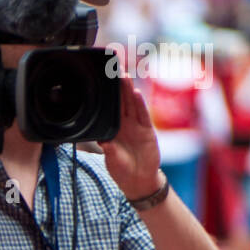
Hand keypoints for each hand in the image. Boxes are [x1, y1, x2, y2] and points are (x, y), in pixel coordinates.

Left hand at [98, 75, 161, 200]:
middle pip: (120, 100)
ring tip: (123, 75)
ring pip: (131, 104)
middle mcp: (124, 124)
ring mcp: (136, 126)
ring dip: (127, 90)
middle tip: (113, 67)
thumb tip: (102, 141)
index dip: (107, 94)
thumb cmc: (123, 170)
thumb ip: (108, 150)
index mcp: (112, 129)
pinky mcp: (147, 131)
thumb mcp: (111, 160)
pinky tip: (136, 94)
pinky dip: (139, 105)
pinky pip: (142, 115)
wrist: (139, 182)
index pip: (109, 108)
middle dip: (117, 84)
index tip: (102, 79)